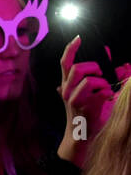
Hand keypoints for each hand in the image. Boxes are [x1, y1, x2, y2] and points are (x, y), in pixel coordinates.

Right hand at [57, 36, 115, 165]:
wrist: (79, 137)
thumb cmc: (84, 116)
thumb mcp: (81, 98)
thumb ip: (87, 84)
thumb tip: (91, 74)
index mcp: (66, 86)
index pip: (64, 63)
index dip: (71, 49)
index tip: (79, 38)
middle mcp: (67, 91)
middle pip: (76, 68)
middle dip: (93, 67)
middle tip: (100, 73)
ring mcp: (74, 100)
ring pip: (88, 80)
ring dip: (102, 82)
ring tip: (106, 88)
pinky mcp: (85, 108)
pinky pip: (100, 92)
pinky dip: (108, 93)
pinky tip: (109, 98)